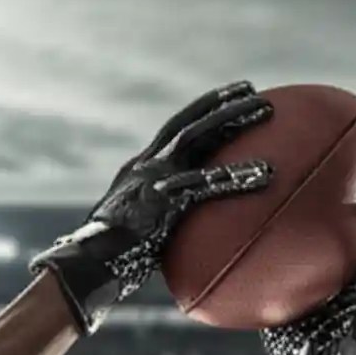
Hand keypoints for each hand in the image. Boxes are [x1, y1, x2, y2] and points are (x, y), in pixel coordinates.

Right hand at [31, 81, 273, 333]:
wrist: (89, 265)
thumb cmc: (112, 257)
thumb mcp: (136, 228)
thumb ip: (161, 220)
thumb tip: (182, 234)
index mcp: (140, 169)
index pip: (174, 130)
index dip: (199, 111)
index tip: (224, 96)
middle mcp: (146, 164)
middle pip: (188, 122)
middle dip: (219, 102)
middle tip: (250, 89)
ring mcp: (154, 178)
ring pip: (198, 137)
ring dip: (232, 119)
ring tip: (266, 109)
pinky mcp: (163, 199)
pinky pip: (207, 183)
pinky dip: (237, 176)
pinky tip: (266, 172)